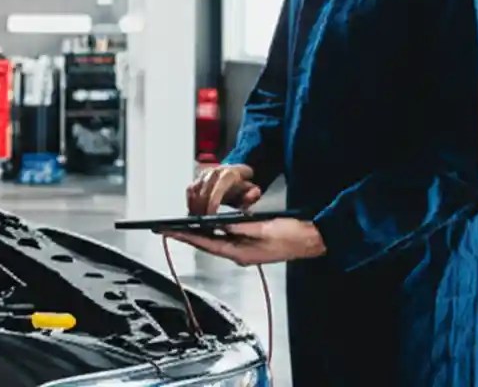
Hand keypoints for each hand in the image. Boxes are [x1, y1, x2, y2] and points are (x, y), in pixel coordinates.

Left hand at [163, 218, 325, 266]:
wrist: (311, 239)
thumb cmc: (292, 235)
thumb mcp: (264, 228)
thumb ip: (241, 227)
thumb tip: (221, 224)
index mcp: (240, 253)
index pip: (206, 243)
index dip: (185, 236)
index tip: (167, 231)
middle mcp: (238, 254)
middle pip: (206, 244)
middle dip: (186, 235)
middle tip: (166, 228)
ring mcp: (243, 251)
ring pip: (214, 242)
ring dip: (197, 234)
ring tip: (179, 226)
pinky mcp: (248, 245)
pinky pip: (224, 239)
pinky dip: (212, 232)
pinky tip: (205, 225)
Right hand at [186, 164, 261, 214]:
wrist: (236, 175)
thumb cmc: (243, 187)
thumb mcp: (252, 191)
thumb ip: (253, 194)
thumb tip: (252, 195)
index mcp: (228, 174)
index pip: (217, 189)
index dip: (212, 203)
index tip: (210, 217)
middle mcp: (213, 172)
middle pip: (202, 192)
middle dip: (201, 209)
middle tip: (202, 224)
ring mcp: (203, 175)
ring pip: (193, 191)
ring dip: (193, 207)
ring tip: (196, 221)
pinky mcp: (196, 179)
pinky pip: (189, 191)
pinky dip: (190, 203)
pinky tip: (193, 214)